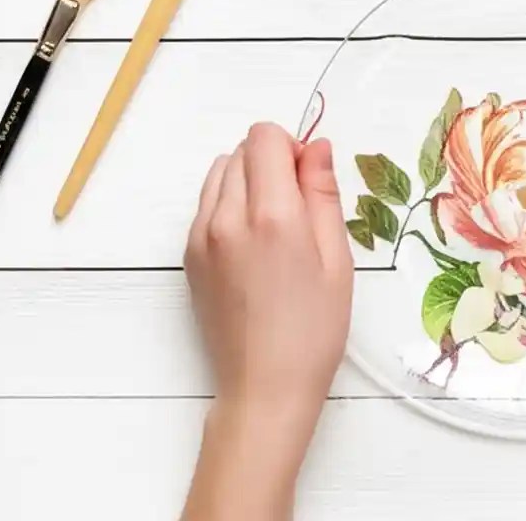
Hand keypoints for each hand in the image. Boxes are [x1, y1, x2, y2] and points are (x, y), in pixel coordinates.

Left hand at [181, 124, 352, 519]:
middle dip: (272, 163)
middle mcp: (227, 217)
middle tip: (299, 209)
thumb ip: (323, 195)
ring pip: (219, 173)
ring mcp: (200, 237)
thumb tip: (316, 146)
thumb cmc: (315, 329)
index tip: (310, 181)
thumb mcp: (337, 260)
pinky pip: (205, 205)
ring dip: (248, 182)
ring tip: (275, 228)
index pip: (264, 138)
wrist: (265, 386)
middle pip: (240, 151)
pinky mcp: (188, 256)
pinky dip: (229, 207)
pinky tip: (254, 247)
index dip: (292, 147)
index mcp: (272, 216)